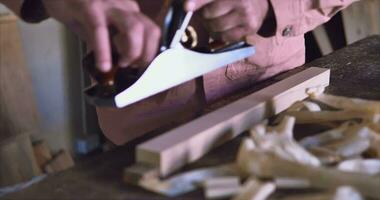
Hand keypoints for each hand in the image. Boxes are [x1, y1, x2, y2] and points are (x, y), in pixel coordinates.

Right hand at [42, 0, 160, 71]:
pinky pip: (100, 30)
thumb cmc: (78, 9)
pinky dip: (103, 51)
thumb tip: (119, 66)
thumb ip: (110, 44)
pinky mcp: (89, 7)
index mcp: (130, 12)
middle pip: (150, 30)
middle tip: (132, 66)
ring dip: (131, 52)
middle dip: (145, 54)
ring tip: (120, 64)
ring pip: (134, 29)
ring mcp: (108, 5)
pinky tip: (102, 65)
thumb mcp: (100, 28)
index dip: (150, 52)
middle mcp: (124, 7)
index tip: (140, 66)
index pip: (152, 32)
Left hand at [184, 0, 269, 41]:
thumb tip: (187, 7)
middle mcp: (241, 0)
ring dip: (210, 26)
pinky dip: (220, 34)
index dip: (198, 1)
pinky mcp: (250, 27)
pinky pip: (225, 37)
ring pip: (215, 27)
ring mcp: (246, 14)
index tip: (187, 7)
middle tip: (207, 12)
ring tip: (217, 19)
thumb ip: (204, 0)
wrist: (260, 4)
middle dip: (204, 15)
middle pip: (209, 13)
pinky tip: (225, 26)